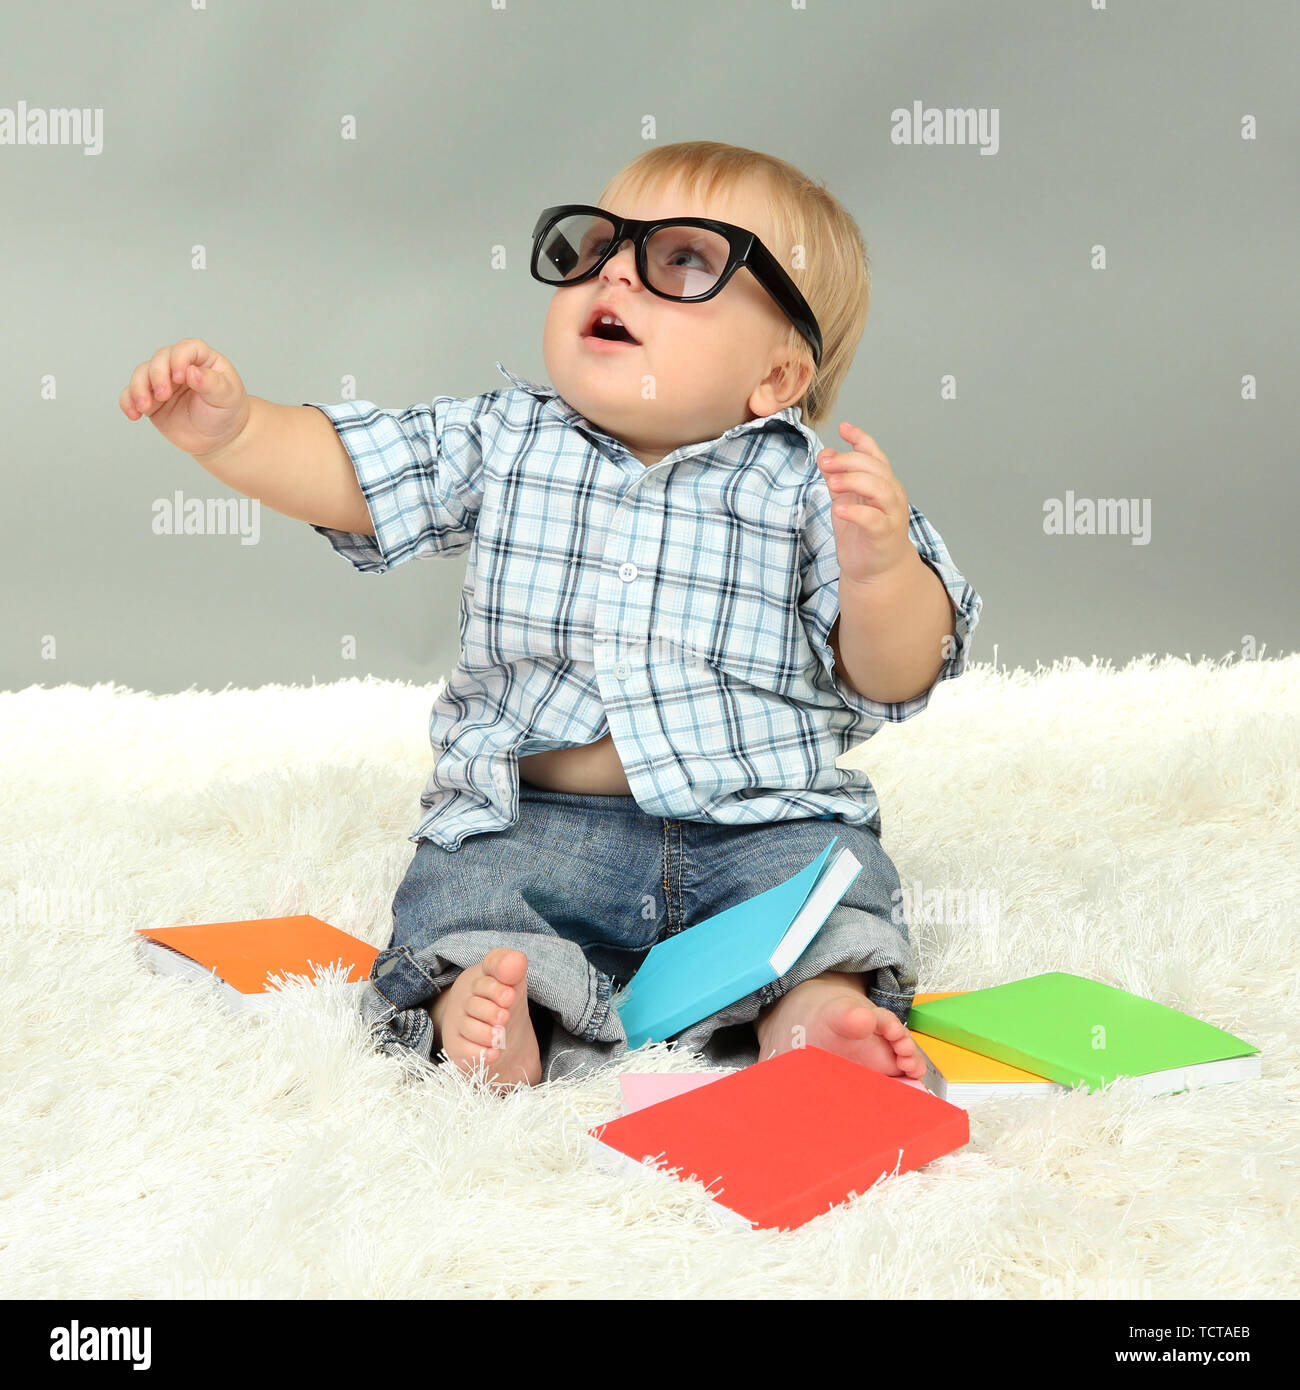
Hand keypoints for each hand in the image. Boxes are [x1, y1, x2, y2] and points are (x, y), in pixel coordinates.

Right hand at [118, 338, 250, 458]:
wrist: (220, 439)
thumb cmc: (227, 412)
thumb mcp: (227, 397)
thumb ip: (212, 383)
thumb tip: (192, 372)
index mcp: (202, 359)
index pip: (185, 348)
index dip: (179, 359)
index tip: (181, 377)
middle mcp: (179, 366)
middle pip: (159, 359)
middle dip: (157, 375)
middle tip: (164, 395)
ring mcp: (163, 382)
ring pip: (141, 374)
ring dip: (138, 388)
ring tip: (145, 407)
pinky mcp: (151, 400)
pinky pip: (131, 395)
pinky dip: (128, 402)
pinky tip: (133, 414)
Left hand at [815, 422, 912, 585]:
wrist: (875, 569)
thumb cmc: (861, 533)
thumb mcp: (846, 500)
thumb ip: (838, 478)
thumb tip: (825, 454)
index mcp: (883, 483)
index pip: (875, 454)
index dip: (861, 439)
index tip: (844, 428)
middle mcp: (891, 494)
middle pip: (874, 467)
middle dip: (848, 460)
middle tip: (825, 462)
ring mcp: (891, 514)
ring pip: (878, 488)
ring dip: (853, 481)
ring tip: (831, 482)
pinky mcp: (885, 534)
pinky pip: (873, 519)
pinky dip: (856, 512)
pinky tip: (838, 509)